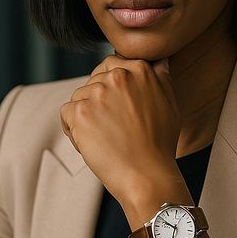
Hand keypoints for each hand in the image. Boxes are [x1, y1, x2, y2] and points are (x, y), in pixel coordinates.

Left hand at [60, 55, 181, 207]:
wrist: (147, 175)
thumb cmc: (160, 144)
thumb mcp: (170, 104)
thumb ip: (160, 78)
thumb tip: (157, 62)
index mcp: (140, 69)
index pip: (111, 64)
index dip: (110, 86)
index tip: (117, 107)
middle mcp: (118, 76)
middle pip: (93, 80)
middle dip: (98, 101)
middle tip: (113, 127)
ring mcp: (97, 93)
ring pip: (79, 96)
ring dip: (86, 115)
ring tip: (104, 137)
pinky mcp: (80, 112)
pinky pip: (66, 113)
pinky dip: (73, 128)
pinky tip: (90, 142)